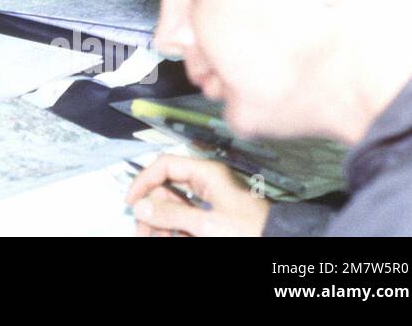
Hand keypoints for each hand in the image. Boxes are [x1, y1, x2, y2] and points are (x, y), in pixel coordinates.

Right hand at [126, 155, 269, 236]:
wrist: (280, 246)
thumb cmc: (246, 232)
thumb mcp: (206, 224)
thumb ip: (170, 213)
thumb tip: (139, 205)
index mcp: (205, 173)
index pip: (164, 165)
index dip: (143, 181)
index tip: (130, 203)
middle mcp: (205, 183)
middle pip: (166, 190)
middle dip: (152, 212)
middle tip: (144, 234)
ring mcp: (210, 201)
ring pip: (173, 208)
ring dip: (162, 225)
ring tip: (159, 240)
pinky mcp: (214, 219)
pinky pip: (186, 220)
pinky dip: (176, 230)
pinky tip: (173, 239)